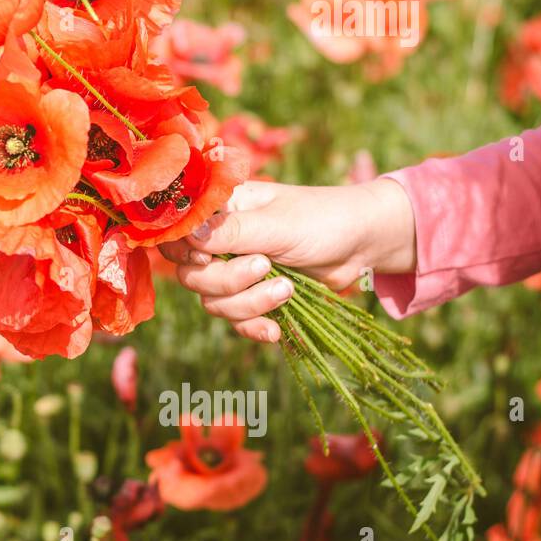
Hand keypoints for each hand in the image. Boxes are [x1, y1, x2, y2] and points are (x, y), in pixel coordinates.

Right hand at [158, 178, 415, 342]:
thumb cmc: (324, 219)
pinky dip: (254, 326)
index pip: (177, 234)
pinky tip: (275, 329)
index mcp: (220, 211)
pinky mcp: (254, 296)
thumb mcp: (279, 224)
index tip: (209, 258)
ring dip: (249, 304)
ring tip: (287, 290)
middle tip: (266, 267)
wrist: (363, 243)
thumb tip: (188, 235)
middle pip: (193, 275)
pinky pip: (236, 320)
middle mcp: (220, 240)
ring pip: (214, 302)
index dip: (185, 252)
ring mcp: (236, 270)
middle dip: (228, 281)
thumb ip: (232, 232)